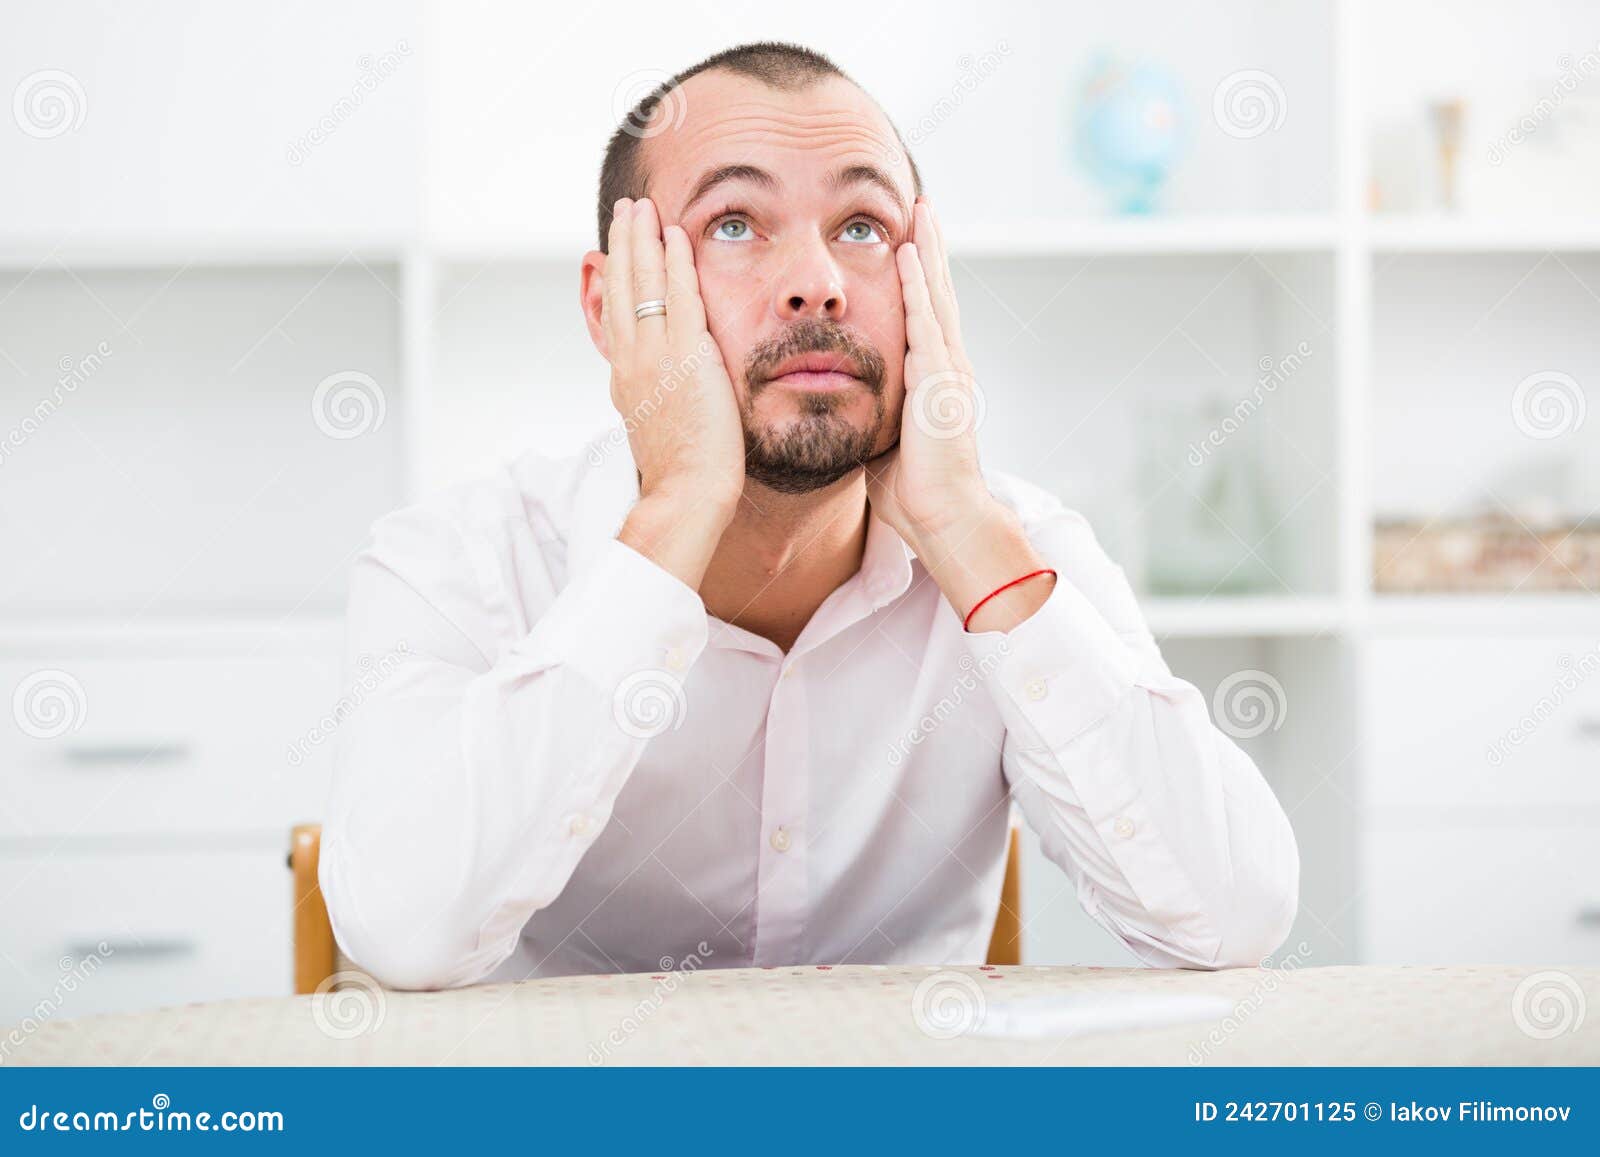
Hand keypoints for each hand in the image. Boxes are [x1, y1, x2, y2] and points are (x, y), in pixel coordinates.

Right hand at [602, 197, 744, 587]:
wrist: (686, 494)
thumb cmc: (682, 478)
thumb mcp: (658, 432)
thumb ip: (657, 403)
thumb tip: (661, 392)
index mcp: (624, 380)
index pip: (614, 316)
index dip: (612, 279)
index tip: (613, 252)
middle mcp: (631, 361)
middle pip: (618, 288)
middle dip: (621, 245)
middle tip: (624, 211)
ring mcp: (654, 355)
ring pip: (641, 283)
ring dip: (642, 239)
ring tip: (642, 207)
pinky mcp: (685, 354)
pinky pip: (678, 294)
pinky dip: (676, 260)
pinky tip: (678, 234)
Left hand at [865, 198, 994, 544]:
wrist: (943, 517)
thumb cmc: (912, 492)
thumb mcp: (884, 441)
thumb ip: (873, 416)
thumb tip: (845, 407)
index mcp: (935, 381)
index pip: (926, 317)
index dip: (920, 278)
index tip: (910, 242)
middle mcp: (948, 367)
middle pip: (938, 294)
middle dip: (931, 249)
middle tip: (923, 207)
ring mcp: (949, 371)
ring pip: (937, 296)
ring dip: (929, 251)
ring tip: (921, 211)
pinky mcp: (940, 380)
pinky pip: (926, 321)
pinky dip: (918, 285)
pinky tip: (909, 253)